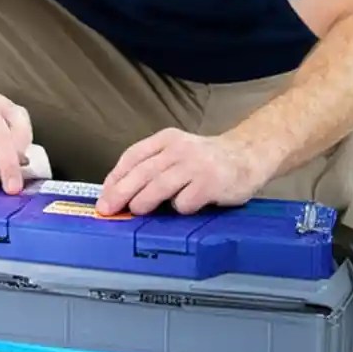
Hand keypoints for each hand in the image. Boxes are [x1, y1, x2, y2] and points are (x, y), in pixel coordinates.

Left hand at [95, 128, 275, 215]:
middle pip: (141, 172)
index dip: (115, 178)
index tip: (103, 196)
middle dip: (120, 193)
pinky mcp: (211, 183)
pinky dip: (178, 208)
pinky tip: (185, 208)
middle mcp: (179, 149)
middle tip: (107, 209)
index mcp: (166, 139)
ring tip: (136, 212)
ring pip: (158, 186)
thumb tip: (120, 194)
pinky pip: (185, 201)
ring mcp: (195, 165)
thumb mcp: (177, 152)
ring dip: (142, 202)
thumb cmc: (206, 160)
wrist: (249, 154)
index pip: (132, 156)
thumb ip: (153, 166)